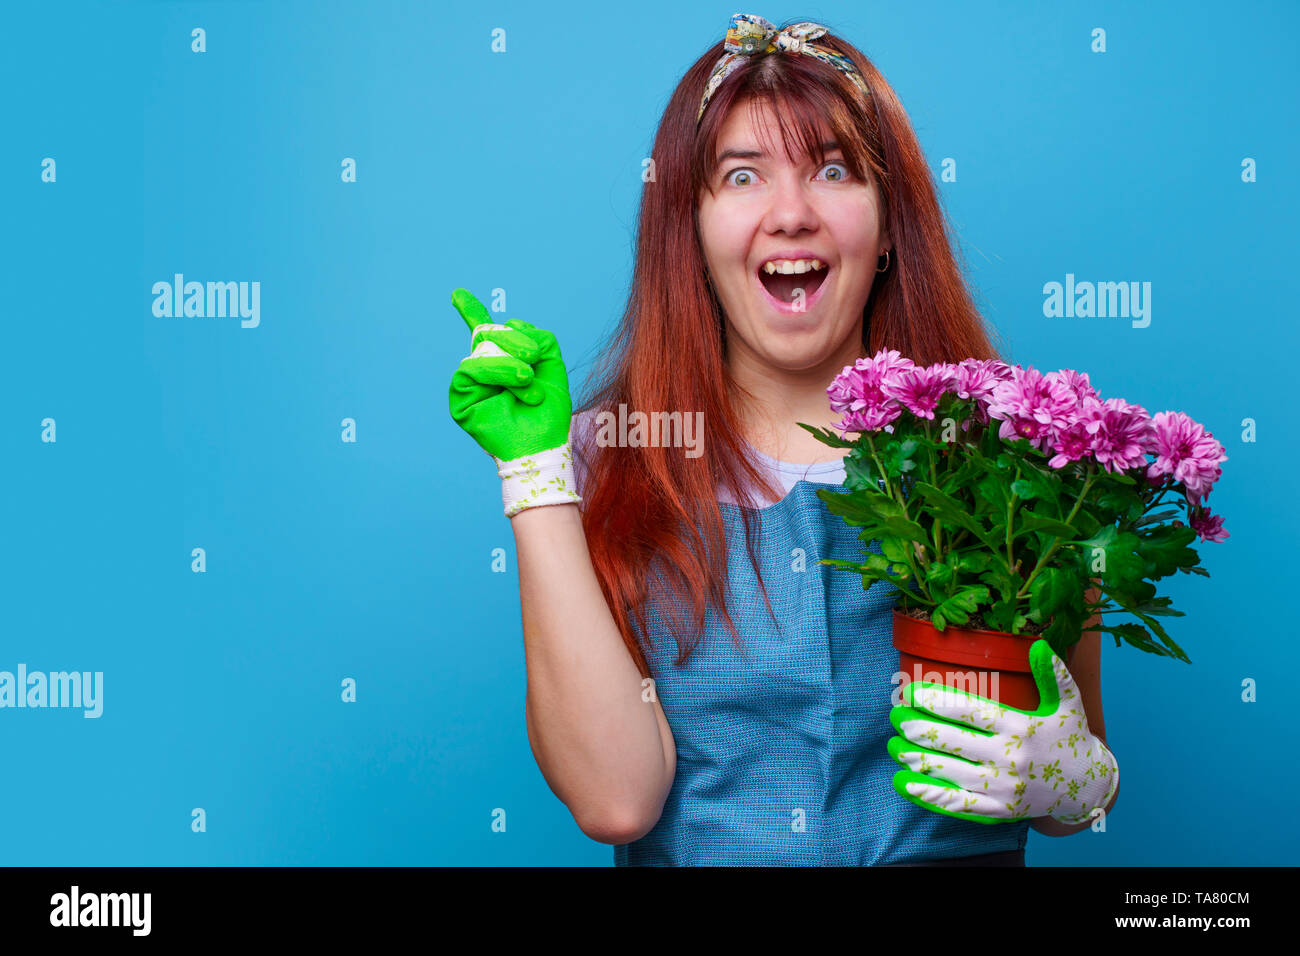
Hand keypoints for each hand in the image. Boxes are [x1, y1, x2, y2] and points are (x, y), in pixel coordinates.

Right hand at [448, 288, 572, 461]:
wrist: (543, 445)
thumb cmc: (549, 412)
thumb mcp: (552, 365)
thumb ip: (537, 337)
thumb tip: (511, 324)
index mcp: (504, 359)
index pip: (485, 331)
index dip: (470, 310)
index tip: (457, 294)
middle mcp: (484, 368)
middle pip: (488, 332)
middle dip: (515, 340)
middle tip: (533, 358)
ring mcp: (470, 382)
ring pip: (481, 348)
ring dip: (511, 362)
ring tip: (529, 380)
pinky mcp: (460, 397)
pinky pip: (470, 368)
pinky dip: (498, 372)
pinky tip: (520, 385)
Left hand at [886, 639, 1117, 824]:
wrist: (1088, 788)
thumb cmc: (1070, 737)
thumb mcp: (1068, 704)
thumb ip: (1053, 675)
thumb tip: (1040, 645)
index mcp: (1021, 728)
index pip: (972, 712)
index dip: (937, 701)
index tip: (909, 691)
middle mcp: (1010, 759)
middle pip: (954, 742)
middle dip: (919, 728)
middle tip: (895, 716)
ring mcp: (1004, 787)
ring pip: (951, 773)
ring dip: (917, 759)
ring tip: (893, 745)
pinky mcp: (999, 810)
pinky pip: (958, 804)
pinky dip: (928, 794)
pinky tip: (903, 782)